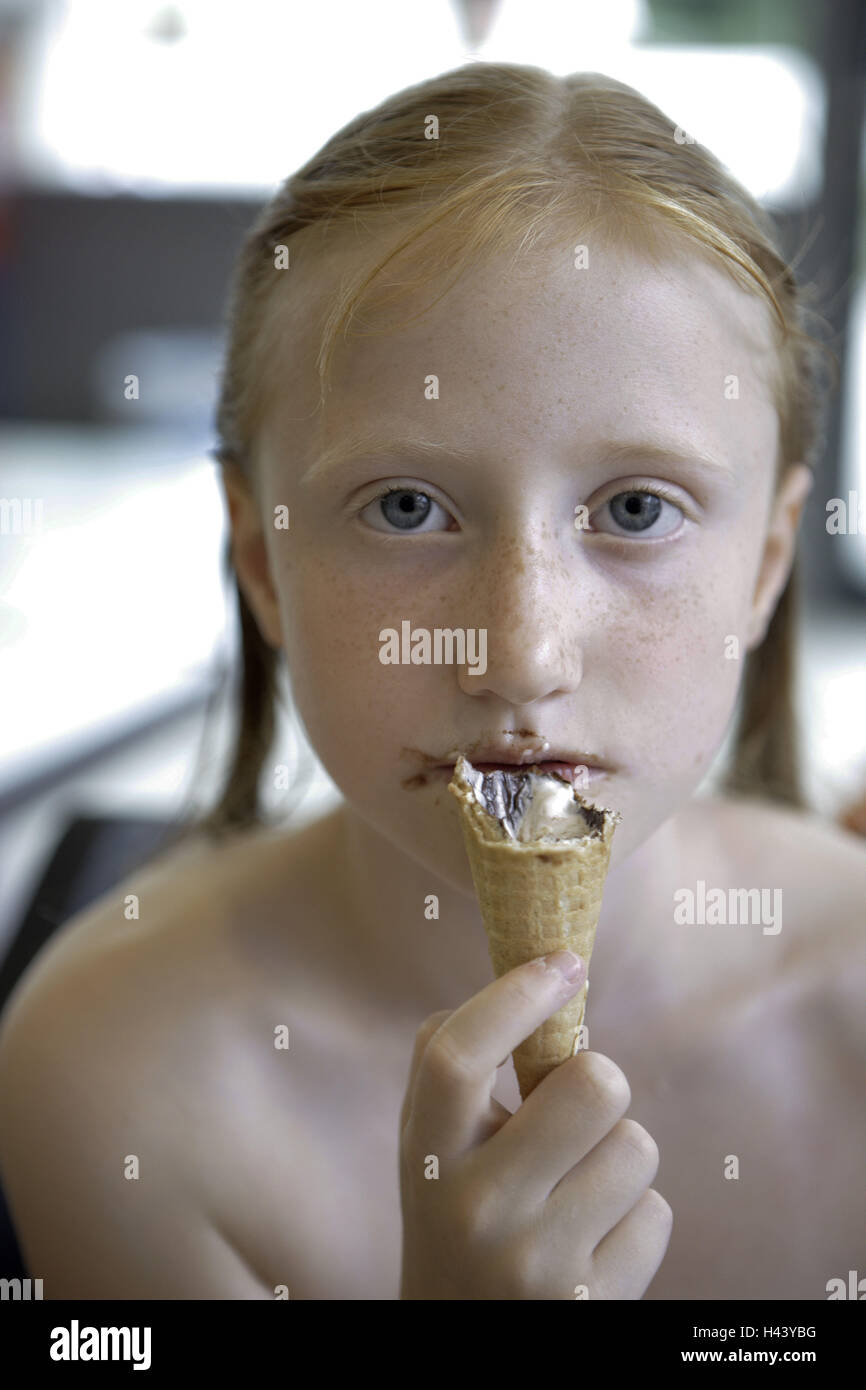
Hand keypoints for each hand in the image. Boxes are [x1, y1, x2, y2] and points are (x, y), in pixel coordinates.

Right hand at [399, 951, 671, 1298]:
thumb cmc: (455, 1218)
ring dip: (616, 1157)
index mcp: (426, 1157)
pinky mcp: (593, 1306)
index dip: (515, 995)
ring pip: (635, 1146)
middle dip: (598, 1080)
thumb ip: (455, 1071)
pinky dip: (633, 1219)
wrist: (459, 1348)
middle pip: (592, 1085)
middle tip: (574, 1109)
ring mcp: (537, 1262)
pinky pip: (655, 1213)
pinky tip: (592, 1245)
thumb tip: (543, 973)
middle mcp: (475, 1210)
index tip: (563, 962)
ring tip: (575, 1190)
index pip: (455, 1055)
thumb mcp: (429, 1150)